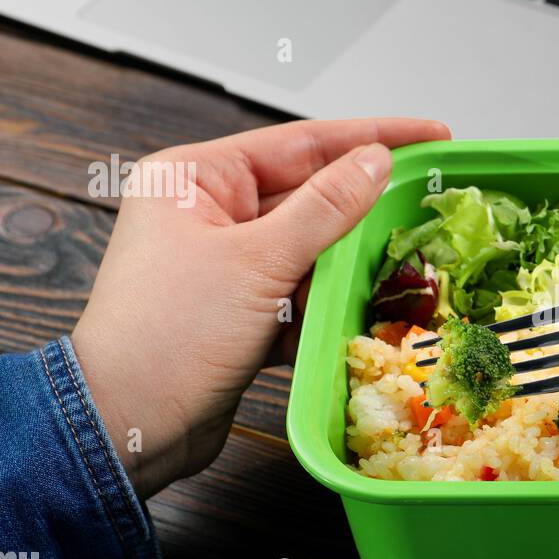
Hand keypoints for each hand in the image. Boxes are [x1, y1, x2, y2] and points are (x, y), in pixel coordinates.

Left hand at [72, 117, 449, 498]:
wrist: (128, 424)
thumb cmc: (170, 333)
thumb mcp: (258, 261)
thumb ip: (325, 207)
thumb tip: (376, 161)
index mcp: (197, 177)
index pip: (302, 142)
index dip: (372, 136)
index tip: (430, 134)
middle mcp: (209, 212)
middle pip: (310, 195)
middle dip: (365, 209)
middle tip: (429, 204)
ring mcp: (225, 264)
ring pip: (311, 250)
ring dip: (349, 265)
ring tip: (406, 268)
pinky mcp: (240, 311)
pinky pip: (300, 292)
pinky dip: (327, 304)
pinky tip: (360, 314)